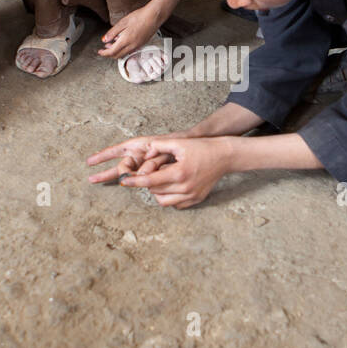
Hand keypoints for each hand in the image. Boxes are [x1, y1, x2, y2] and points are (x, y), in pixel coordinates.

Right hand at [87, 134, 181, 183]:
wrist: (191, 145)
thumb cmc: (175, 141)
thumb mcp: (161, 146)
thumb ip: (151, 155)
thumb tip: (138, 169)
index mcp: (137, 146)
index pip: (115, 151)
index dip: (102, 156)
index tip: (89, 161)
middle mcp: (138, 155)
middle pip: (120, 166)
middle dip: (104, 172)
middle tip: (90, 179)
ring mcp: (143, 165)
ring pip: (129, 174)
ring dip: (120, 178)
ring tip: (99, 180)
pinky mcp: (151, 173)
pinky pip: (140, 179)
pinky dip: (135, 181)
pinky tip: (129, 185)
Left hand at [88, 136, 229, 207]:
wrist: (224, 156)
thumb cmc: (202, 147)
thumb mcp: (179, 142)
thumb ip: (159, 145)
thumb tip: (144, 152)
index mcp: (179, 173)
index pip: (150, 181)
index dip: (134, 181)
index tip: (123, 181)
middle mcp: (185, 188)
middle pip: (154, 190)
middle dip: (148, 181)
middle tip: (151, 171)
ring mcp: (191, 196)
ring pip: (162, 200)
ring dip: (157, 191)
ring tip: (161, 178)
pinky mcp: (196, 200)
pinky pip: (175, 204)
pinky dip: (169, 197)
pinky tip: (171, 185)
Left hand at [98, 5, 160, 58]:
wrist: (154, 16)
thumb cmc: (140, 17)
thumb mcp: (123, 22)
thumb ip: (113, 32)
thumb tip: (105, 40)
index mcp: (126, 40)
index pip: (112, 52)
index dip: (104, 53)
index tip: (100, 51)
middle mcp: (132, 46)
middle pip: (118, 55)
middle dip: (109, 54)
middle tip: (104, 48)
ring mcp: (138, 46)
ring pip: (124, 53)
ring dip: (117, 51)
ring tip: (112, 44)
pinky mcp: (142, 44)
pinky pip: (130, 50)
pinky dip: (123, 49)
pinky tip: (122, 41)